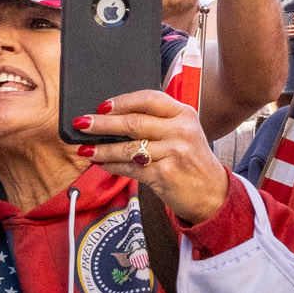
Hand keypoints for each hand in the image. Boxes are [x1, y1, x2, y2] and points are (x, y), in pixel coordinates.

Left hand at [73, 88, 230, 225]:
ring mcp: (173, 153)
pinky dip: (112, 166)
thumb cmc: (192, 160)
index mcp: (184, 114)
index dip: (122, 101)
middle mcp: (180, 131)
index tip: (102, 106)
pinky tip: (101, 164)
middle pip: (134, 122)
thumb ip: (159, 121)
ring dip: (102, 149)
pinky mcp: (164, 175)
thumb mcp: (185, 132)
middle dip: (103, 123)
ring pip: (128, 148)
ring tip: (85, 149)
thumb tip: (117, 116)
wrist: (212, 193)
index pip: (149, 99)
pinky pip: (130, 168)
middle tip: (81, 123)